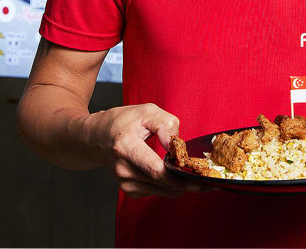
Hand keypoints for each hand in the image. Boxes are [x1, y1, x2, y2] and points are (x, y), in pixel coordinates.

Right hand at [83, 103, 200, 197]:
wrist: (95, 137)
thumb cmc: (123, 122)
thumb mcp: (146, 112)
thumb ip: (166, 125)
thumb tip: (177, 146)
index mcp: (126, 147)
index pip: (153, 169)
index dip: (177, 177)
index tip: (197, 179)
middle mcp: (123, 169)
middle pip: (161, 183)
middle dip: (187, 183)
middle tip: (209, 182)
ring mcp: (124, 182)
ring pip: (161, 191)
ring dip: (181, 187)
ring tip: (199, 180)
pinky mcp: (129, 189)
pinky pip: (156, 192)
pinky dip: (170, 188)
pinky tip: (180, 179)